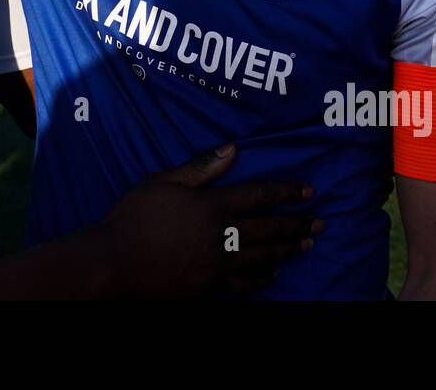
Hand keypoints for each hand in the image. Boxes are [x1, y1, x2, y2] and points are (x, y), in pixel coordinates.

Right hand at [97, 143, 318, 297]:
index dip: (285, 192)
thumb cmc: (133, 217)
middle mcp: (220, 235)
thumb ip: (200, 167)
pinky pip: (245, 285)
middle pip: (268, 228)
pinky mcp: (209, 287)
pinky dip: (263, 278)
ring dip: (287, 250)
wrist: (114, 263)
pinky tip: (273, 274)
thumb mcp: (162, 182)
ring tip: (305, 245)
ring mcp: (217, 265)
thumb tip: (232, 148)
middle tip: (320, 222)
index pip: (258, 195)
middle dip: (297, 223)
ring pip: (262, 256)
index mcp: (211, 205)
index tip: (308, 191)